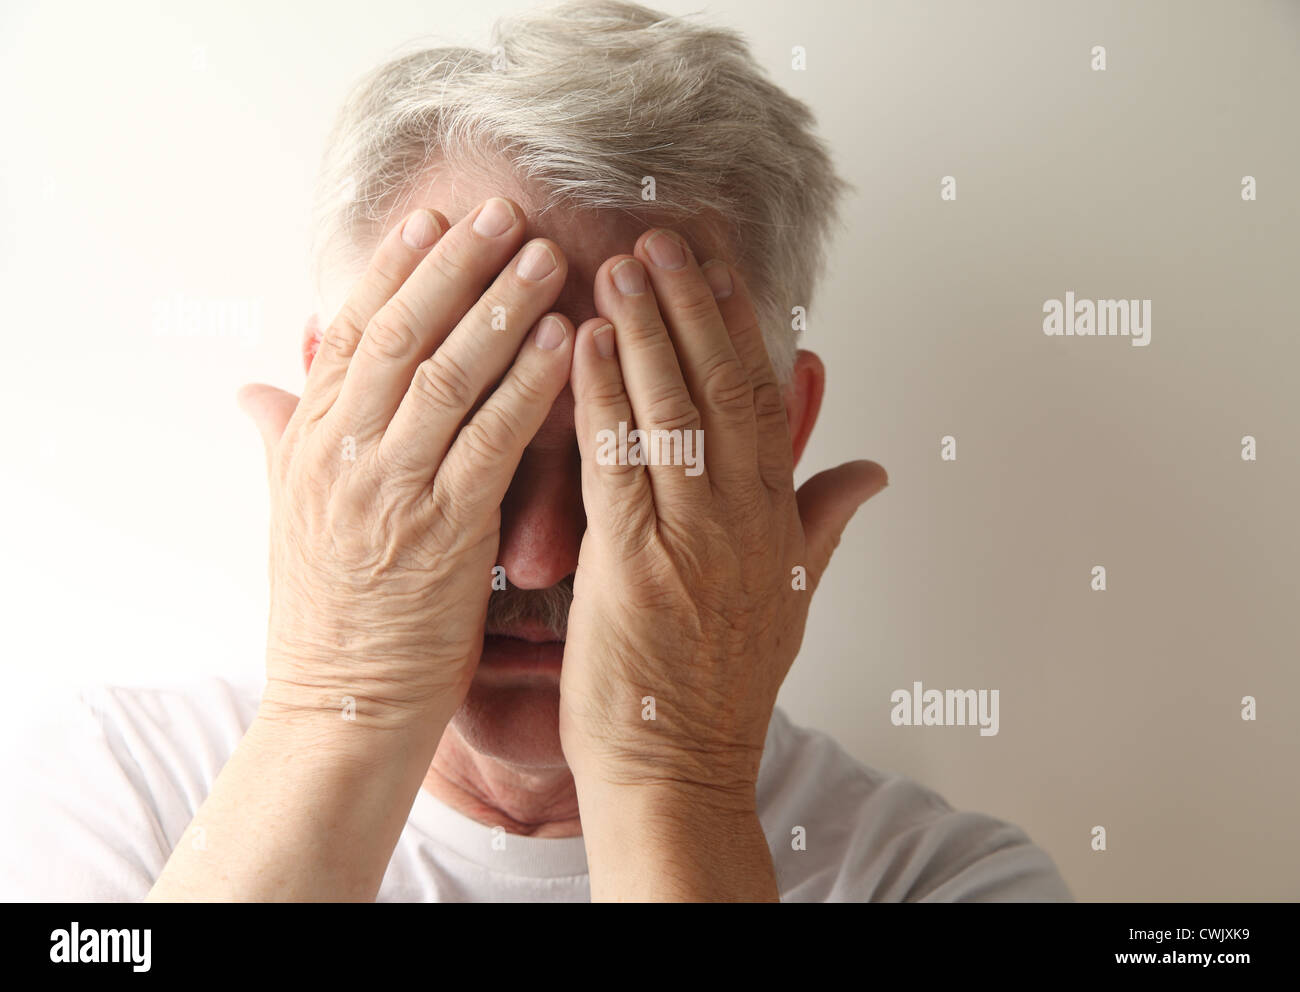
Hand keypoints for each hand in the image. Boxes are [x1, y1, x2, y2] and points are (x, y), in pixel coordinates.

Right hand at [238, 197, 573, 731]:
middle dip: (454, 266)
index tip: (432, 219)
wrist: (341, 709)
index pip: (350, 333)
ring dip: (499, 306)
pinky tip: (562, 342)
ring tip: (543, 255)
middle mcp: (341, 454)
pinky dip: (525, 385)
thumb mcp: (290, 517)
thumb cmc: (331, 615)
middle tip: (502, 210)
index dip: (393, 270)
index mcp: (308, 444)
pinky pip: (489, 440)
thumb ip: (282, 441)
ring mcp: (388, 488)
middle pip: (399, 333)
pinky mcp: (441, 530)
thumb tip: (256, 388)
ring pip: (444, 373)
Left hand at [562, 229, 887, 799]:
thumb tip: (870, 470)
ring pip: (672, 413)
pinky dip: (603, 398)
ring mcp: (689, 541)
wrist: (678, 768)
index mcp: (775, 520)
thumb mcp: (793, 597)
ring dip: (643, 332)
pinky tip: (584, 344)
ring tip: (618, 267)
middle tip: (659, 239)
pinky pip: (618, 465)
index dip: (739, 326)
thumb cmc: (720, 686)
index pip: (763, 399)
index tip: (717, 268)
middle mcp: (740, 520)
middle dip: (688, 307)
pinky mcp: (632, 567)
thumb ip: (825, 521)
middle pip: (721, 390)